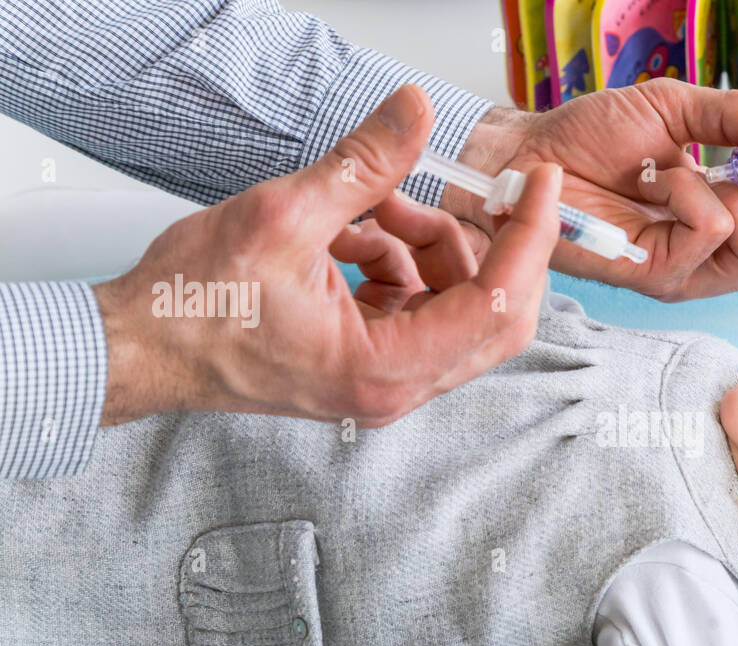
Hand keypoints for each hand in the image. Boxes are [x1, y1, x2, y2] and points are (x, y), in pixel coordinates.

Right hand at [93, 85, 562, 425]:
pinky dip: (398, 263)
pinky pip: (415, 306)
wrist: (143, 346)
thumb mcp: (285, 214)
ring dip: (426, 245)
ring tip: (369, 207)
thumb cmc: (196, 305)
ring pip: (451, 304)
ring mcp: (384, 381)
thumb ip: (363, 164)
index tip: (540, 185)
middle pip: (490, 313)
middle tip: (478, 188)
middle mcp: (395, 388)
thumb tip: (414, 112)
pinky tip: (352, 234)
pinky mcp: (368, 363)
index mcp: (385, 369)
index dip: (529, 237)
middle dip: (482, 242)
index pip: (498, 304)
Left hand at [444, 78, 737, 301]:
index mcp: (737, 206)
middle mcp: (723, 246)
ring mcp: (695, 268)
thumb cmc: (596, 135)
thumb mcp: (677, 109)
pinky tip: (659, 183)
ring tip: (696, 170)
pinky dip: (694, 197)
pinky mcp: (663, 277)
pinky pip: (711, 236)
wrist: (536, 152)